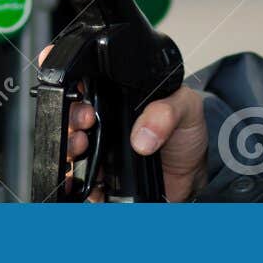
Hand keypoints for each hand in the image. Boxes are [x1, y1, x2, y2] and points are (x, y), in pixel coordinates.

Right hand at [43, 45, 209, 201]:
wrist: (193, 174)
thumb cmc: (186, 133)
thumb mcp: (185, 108)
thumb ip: (166, 112)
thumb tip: (142, 136)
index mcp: (119, 94)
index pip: (86, 82)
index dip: (73, 84)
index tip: (79, 94)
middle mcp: (104, 120)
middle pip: (70, 114)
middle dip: (70, 118)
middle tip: (86, 122)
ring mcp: (100, 148)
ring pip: (69, 146)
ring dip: (70, 146)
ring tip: (83, 146)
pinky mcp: (101, 177)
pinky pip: (79, 180)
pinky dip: (76, 181)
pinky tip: (90, 179)